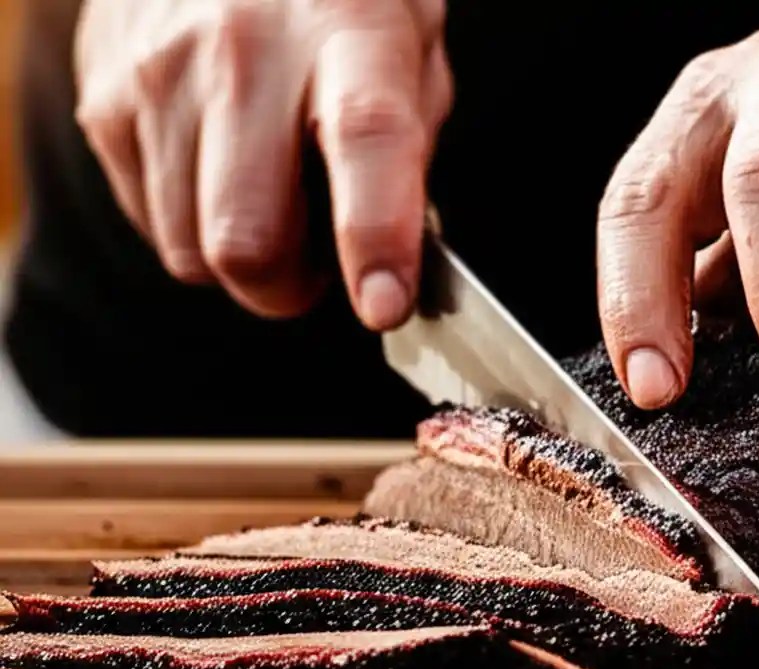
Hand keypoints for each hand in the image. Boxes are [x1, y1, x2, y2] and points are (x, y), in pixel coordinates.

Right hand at [74, 0, 451, 329]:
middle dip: (289, 289)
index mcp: (347, 31)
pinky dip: (194, 229)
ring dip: (240, 263)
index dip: (376, 236)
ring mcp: (161, 74)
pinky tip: (221, 176)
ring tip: (270, 207)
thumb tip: (392, 262)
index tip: (386, 304)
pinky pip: (152, 225)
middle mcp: (246, 49)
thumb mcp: (407, 49)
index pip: (365, 140)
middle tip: (318, 268)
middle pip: (247, 237)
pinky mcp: (104, 101)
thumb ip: (409, 149)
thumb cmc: (334, 4)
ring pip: (191, 250)